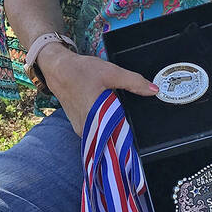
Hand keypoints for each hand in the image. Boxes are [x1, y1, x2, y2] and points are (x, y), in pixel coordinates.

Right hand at [39, 45, 158, 135]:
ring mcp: (81, 130)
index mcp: (95, 115)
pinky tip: (109, 118)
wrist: (58, 70)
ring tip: (120, 120)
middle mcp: (86, 127)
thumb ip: (134, 82)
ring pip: (103, 136)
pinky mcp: (79, 128)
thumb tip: (154, 90)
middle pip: (111, 138)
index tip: (138, 142)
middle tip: (131, 128)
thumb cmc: (82, 70)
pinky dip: (104, 127)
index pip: (117, 136)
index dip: (130, 139)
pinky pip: (96, 133)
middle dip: (123, 133)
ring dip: (113, 130)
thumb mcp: (111, 72)